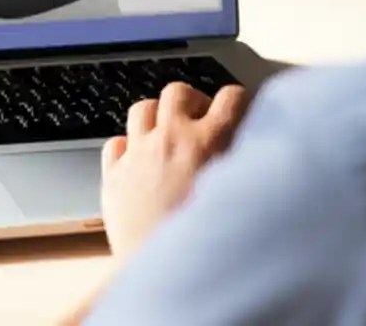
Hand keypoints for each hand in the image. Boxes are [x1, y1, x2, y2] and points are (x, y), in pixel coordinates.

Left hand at [100, 82, 249, 261]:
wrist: (166, 273)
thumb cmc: (207, 240)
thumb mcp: (241, 194)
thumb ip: (245, 162)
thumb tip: (252, 142)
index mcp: (208, 142)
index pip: (230, 97)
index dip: (237, 98)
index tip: (237, 106)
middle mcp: (170, 139)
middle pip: (177, 92)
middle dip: (191, 99)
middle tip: (198, 116)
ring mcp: (137, 154)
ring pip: (141, 109)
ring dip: (155, 115)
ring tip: (165, 131)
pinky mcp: (113, 176)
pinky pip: (115, 143)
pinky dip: (126, 145)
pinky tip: (136, 159)